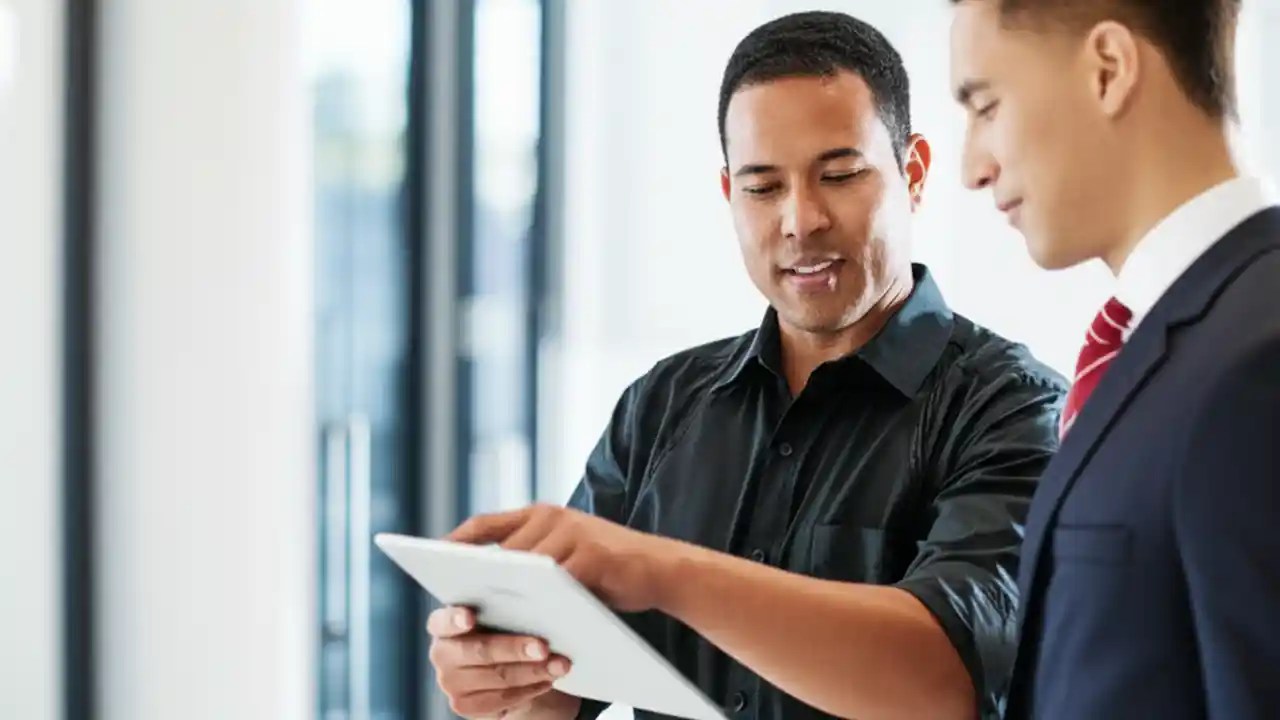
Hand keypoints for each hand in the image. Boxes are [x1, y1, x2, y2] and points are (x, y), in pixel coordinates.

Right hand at [427, 605, 574, 717]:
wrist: (496, 669)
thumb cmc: (500, 630)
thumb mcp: (499, 614)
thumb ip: (505, 605)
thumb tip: (542, 595)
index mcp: (443, 624)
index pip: (442, 620)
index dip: (455, 619)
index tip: (471, 617)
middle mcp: (441, 653)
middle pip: (479, 651)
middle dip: (514, 649)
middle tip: (543, 647)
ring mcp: (450, 682)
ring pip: (497, 677)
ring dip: (533, 671)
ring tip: (560, 664)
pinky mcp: (464, 705)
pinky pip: (502, 699)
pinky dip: (530, 688)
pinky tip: (548, 679)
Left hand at [447, 504, 695, 612]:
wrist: (663, 569)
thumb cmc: (609, 571)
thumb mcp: (566, 556)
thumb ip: (534, 562)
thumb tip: (488, 588)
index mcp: (542, 514)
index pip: (486, 524)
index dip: (455, 542)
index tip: (429, 561)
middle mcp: (554, 516)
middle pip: (501, 549)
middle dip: (475, 575)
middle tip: (450, 601)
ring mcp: (574, 532)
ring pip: (525, 565)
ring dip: (504, 591)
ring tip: (479, 616)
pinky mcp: (593, 554)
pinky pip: (557, 581)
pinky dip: (539, 602)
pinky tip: (524, 624)